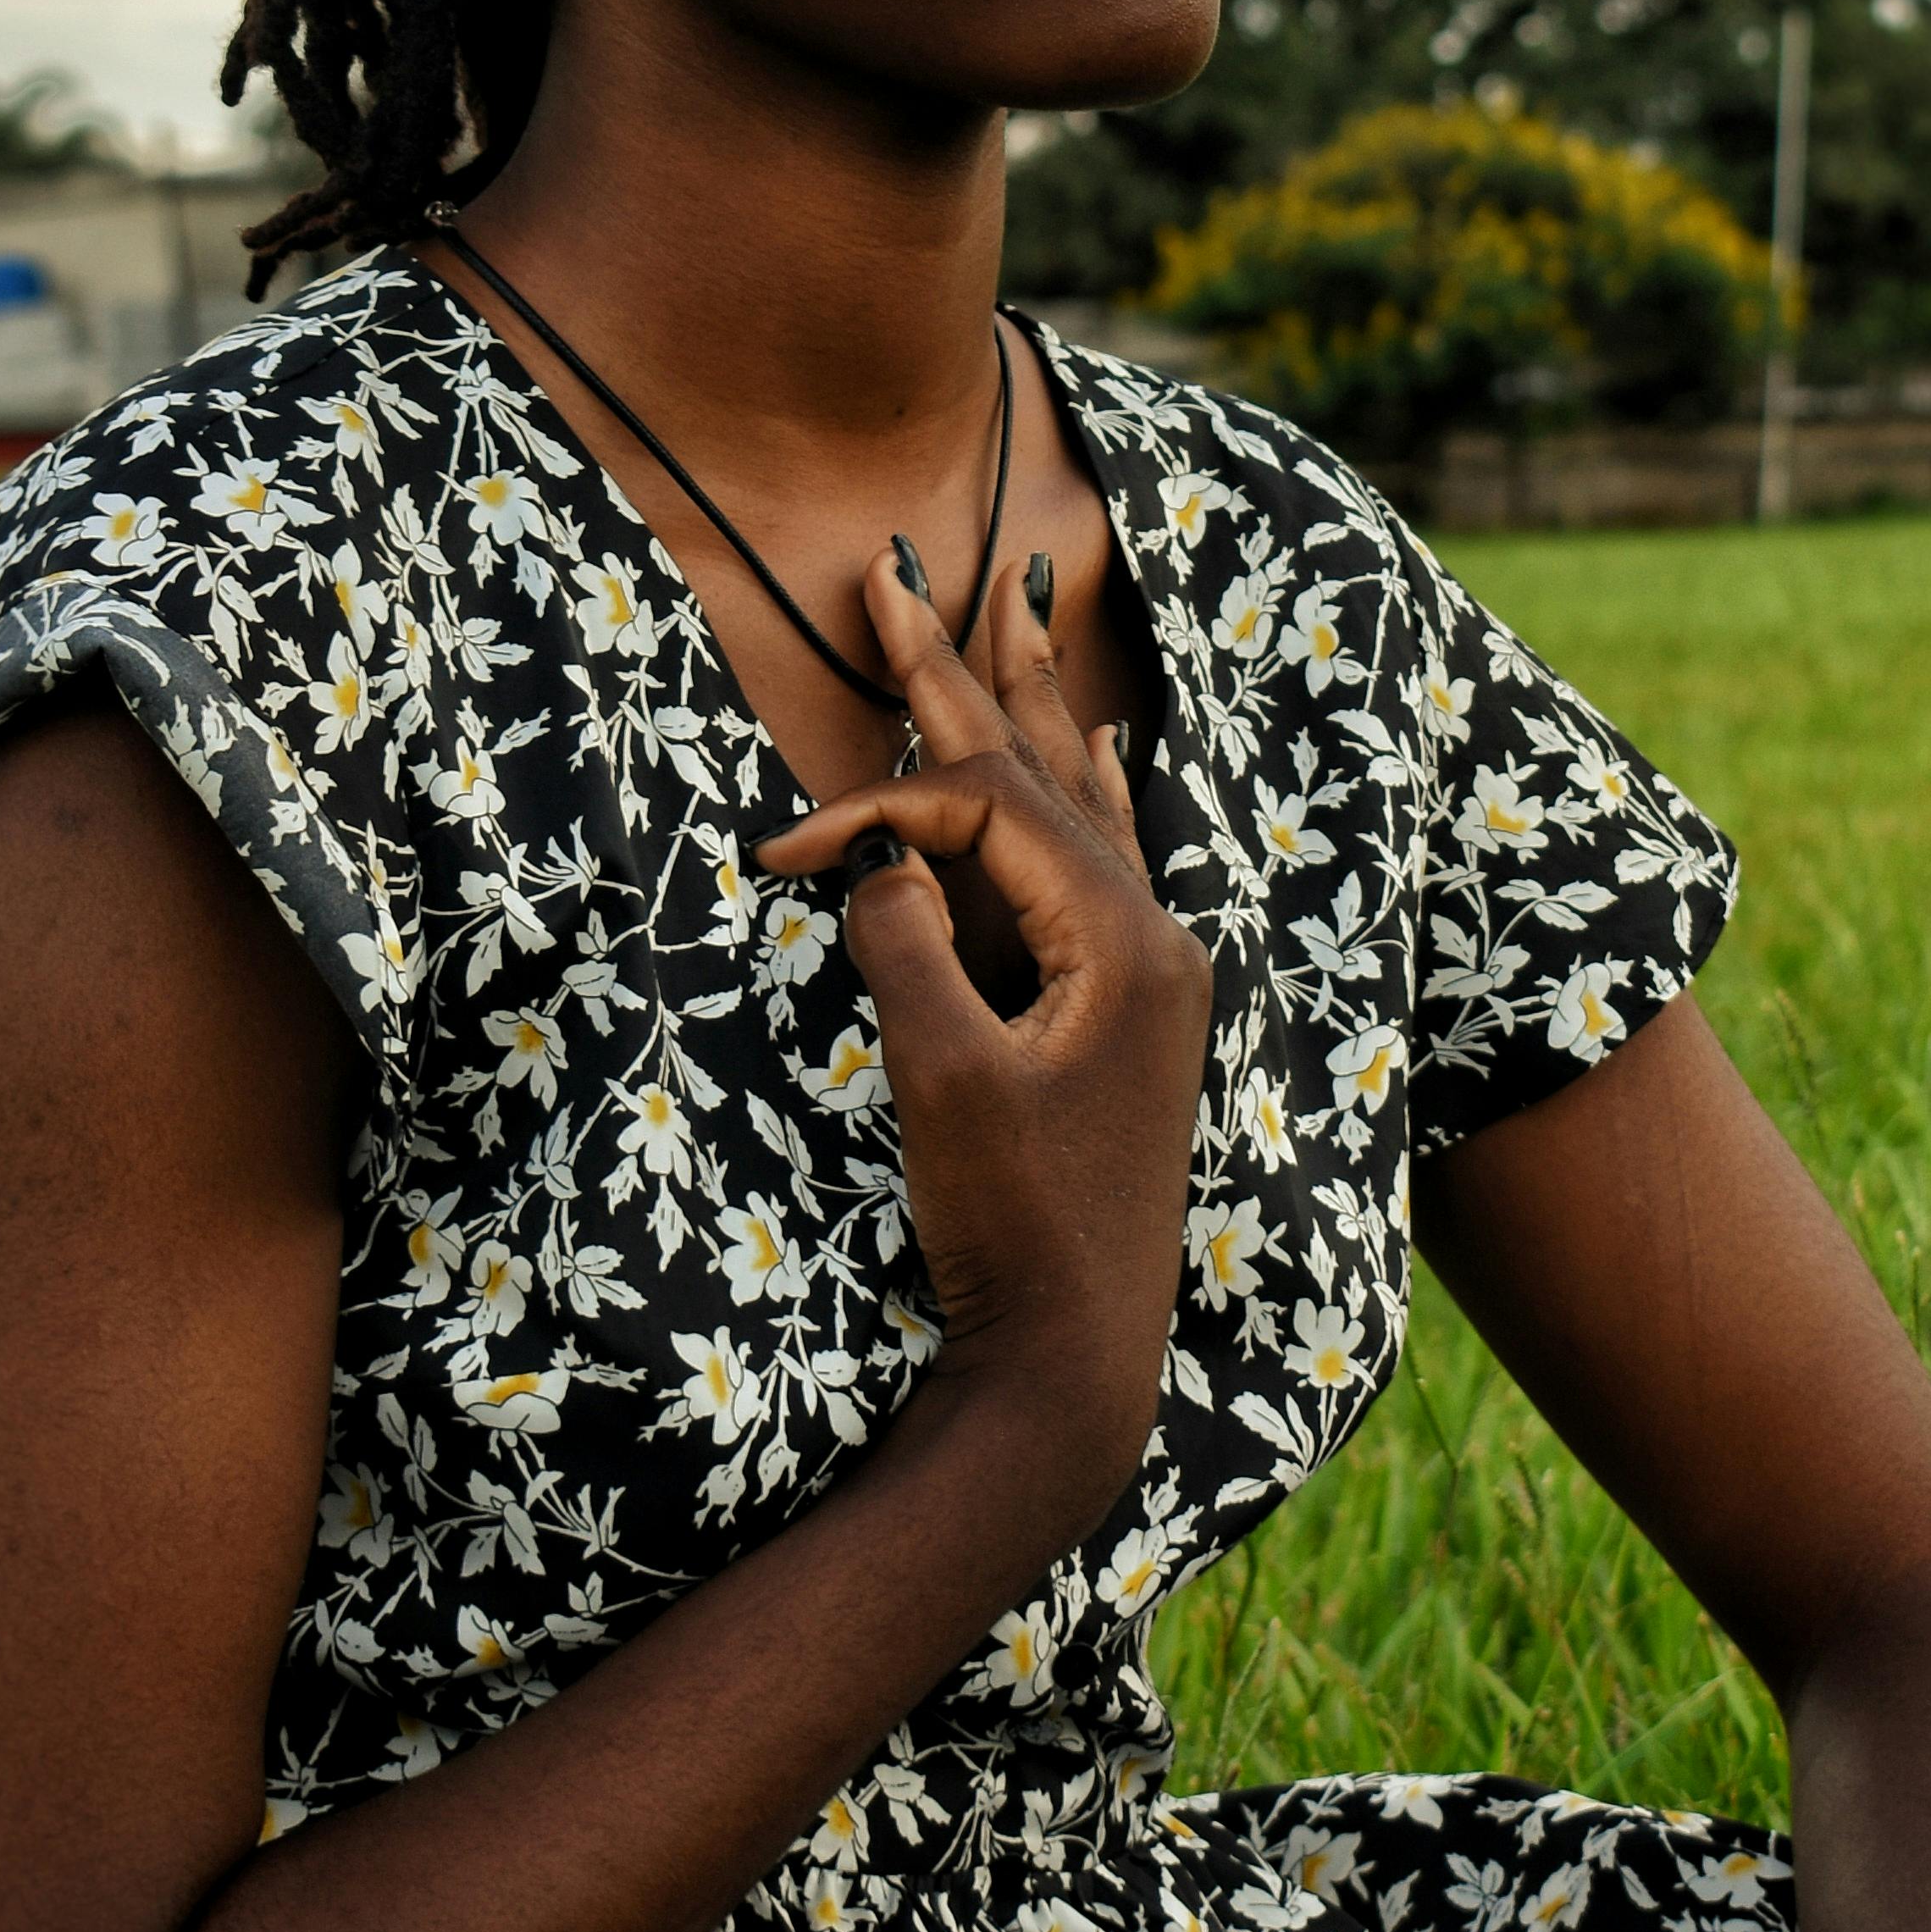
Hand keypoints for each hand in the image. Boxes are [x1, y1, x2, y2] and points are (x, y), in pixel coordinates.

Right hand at [757, 554, 1207, 1528]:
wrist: (1076, 1363)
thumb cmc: (1013, 1229)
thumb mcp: (944, 1082)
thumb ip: (908, 953)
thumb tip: (878, 868)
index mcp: (1124, 942)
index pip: (987, 813)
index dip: (879, 810)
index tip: (779, 859)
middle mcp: (1151, 938)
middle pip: (1043, 768)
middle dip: (961, 668)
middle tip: (899, 568)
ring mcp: (1145, 974)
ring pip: (1075, 800)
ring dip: (1025, 704)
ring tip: (1018, 599)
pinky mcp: (1123, 1013)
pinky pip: (1102, 857)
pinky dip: (1080, 785)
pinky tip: (1103, 736)